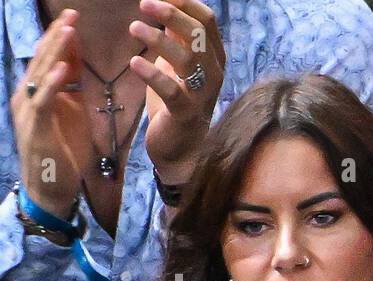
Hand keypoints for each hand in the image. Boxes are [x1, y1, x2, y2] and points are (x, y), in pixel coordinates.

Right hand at [10, 10, 91, 215]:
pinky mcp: (37, 126)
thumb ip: (71, 86)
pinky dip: (54, 82)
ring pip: (42, 74)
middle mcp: (28, 95)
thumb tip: (75, 58)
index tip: (72, 16)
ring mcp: (30, 109)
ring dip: (55, 51)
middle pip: (43, 60)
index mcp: (37, 91)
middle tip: (71, 15)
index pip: (47, 57)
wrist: (52, 186)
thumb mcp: (71, 111)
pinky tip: (65, 68)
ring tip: (68, 30)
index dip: (58, 36)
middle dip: (57, 36)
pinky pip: (45, 99)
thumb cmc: (63, 150)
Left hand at [130, 0, 225, 184]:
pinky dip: (152, 74)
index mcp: (213, 57)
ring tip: (134, 28)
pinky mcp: (185, 113)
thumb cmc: (178, 101)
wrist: (183, 149)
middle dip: (171, 13)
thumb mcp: (178, 64)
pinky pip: (171, 90)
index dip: (183, 2)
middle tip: (144, 4)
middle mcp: (213, 73)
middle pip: (198, 34)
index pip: (206, 20)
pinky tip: (135, 63)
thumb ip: (176, 37)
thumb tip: (164, 4)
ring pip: (186, 58)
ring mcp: (201, 94)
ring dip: (158, 39)